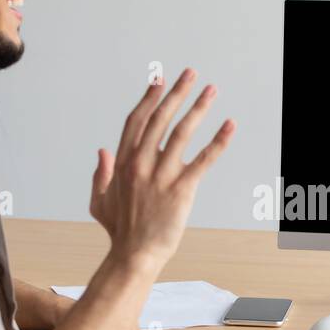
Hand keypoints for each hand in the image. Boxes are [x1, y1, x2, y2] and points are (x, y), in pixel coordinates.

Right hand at [90, 69, 234, 271]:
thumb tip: (102, 150)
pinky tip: (230, 125)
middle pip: (159, 119)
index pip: (136, 122)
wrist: (134, 255)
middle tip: (190, 74)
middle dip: (176, 93)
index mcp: (121, 163)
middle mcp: (140, 164)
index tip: (159, 81)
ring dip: (198, 108)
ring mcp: (160, 176)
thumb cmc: (120, 231)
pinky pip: (203, 160)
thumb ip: (100, 175)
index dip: (149, 99)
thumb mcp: (100, 201)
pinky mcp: (181, 190)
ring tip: (211, 90)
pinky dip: (218, 142)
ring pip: (181, 133)